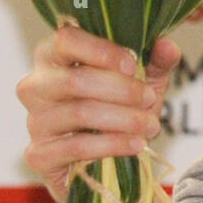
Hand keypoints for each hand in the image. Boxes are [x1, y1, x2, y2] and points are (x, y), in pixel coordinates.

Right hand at [18, 25, 181, 202]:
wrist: (110, 162)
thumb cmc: (121, 109)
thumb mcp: (144, 81)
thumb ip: (156, 61)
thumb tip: (168, 46)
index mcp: (55, 56)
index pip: (66, 40)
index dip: (101, 51)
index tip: (133, 65)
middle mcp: (36, 85)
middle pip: (74, 79)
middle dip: (121, 90)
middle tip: (149, 99)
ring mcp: (34, 121)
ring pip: (79, 112)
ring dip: (124, 119)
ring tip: (150, 125)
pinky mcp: (38, 155)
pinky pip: (77, 147)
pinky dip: (113, 144)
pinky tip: (136, 145)